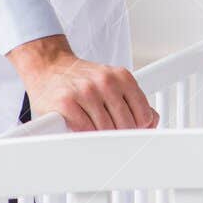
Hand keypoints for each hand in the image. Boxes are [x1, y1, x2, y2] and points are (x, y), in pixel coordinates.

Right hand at [8, 34, 158, 131]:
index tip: (132, 133)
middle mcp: (106, 82)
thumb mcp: (114, 82)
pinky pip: (85, 129)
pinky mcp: (66, 102)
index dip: (139, 129)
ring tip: (95, 129)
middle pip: (126, 124)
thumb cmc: (82, 79)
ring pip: (106, 129)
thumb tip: (153, 122)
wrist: (49, 67)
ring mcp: (86, 91)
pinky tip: (82, 128)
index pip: (144, 114)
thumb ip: (134, 100)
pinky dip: (85, 135)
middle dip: (121, 134)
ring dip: (101, 136)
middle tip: (112, 135)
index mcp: (122, 77)